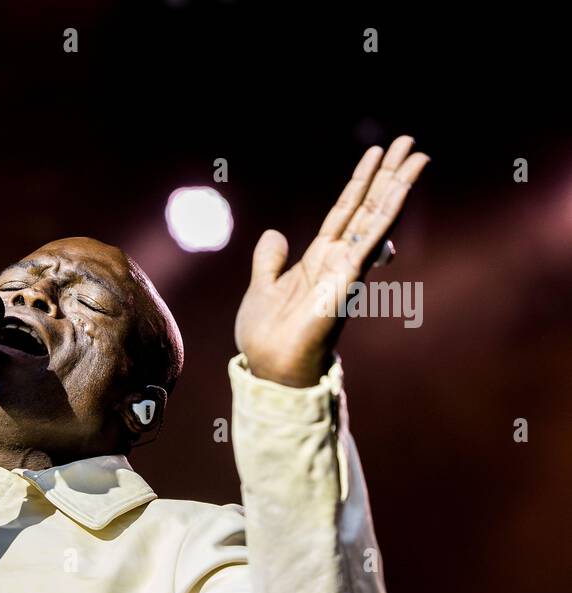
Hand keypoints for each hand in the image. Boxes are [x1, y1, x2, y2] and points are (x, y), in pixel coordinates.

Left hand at [234, 135, 429, 386]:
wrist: (269, 366)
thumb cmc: (267, 336)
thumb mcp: (261, 288)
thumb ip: (269, 261)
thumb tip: (274, 234)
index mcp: (319, 259)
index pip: (345, 211)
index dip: (360, 182)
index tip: (376, 153)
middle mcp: (339, 259)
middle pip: (368, 207)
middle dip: (387, 174)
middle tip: (408, 140)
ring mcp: (346, 268)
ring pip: (377, 218)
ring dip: (396, 185)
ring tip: (416, 154)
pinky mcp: (346, 279)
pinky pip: (370, 240)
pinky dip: (385, 214)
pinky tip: (400, 191)